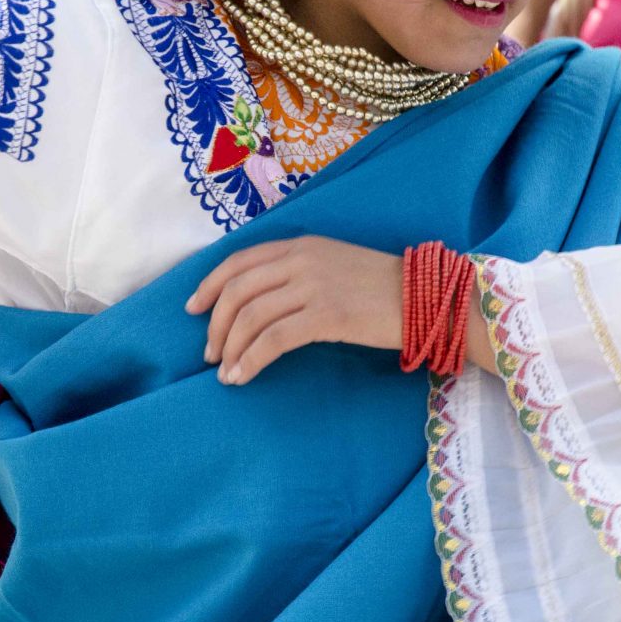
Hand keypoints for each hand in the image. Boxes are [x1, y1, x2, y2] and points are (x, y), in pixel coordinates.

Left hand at [185, 237, 403, 384]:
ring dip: (230, 348)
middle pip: (237, 291)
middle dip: (215, 324)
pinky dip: (251, 360)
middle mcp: (301, 260)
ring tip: (225, 373)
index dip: (210, 285)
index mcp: (300, 245)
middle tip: (209, 353)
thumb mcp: (333, 264)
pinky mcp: (327, 315)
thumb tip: (257, 303)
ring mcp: (314, 286)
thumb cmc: (381, 288)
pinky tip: (243, 376)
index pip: (239, 261)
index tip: (193, 309)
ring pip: (251, 317)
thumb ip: (296, 273)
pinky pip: (273, 339)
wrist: (427, 297)